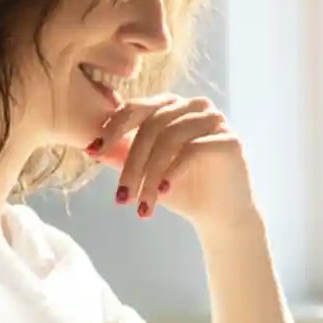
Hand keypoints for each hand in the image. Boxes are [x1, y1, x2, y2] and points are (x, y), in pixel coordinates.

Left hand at [86, 94, 259, 232]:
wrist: (222, 216)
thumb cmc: (183, 190)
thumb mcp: (146, 172)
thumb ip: (123, 156)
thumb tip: (91, 148)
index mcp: (172, 106)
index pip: (136, 108)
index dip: (113, 128)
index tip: (94, 152)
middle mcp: (195, 106)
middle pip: (153, 125)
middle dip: (132, 163)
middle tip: (121, 197)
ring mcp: (215, 120)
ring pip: (170, 137)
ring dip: (150, 174)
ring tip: (141, 203)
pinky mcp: (230, 140)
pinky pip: (193, 150)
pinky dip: (173, 172)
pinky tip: (164, 193)